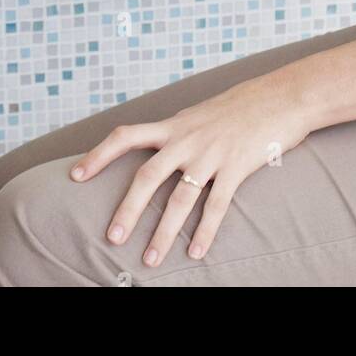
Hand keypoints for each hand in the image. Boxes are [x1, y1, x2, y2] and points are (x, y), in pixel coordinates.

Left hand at [68, 73, 309, 266]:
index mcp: (173, 125)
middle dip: (127, 209)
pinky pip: (216, 205)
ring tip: (150, 259)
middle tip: (112, 237)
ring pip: (180, 199)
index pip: (125, 137)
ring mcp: (211, 154)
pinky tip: (195, 253)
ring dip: (163, 233)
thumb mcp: (198, 114)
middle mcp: (186, 140)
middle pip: (147, 176)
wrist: (280, 96)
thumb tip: (154, 145)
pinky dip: (205, 232)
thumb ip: (175, 132)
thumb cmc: (238, 107)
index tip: (75, 175)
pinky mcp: (236, 168)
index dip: (98, 155)